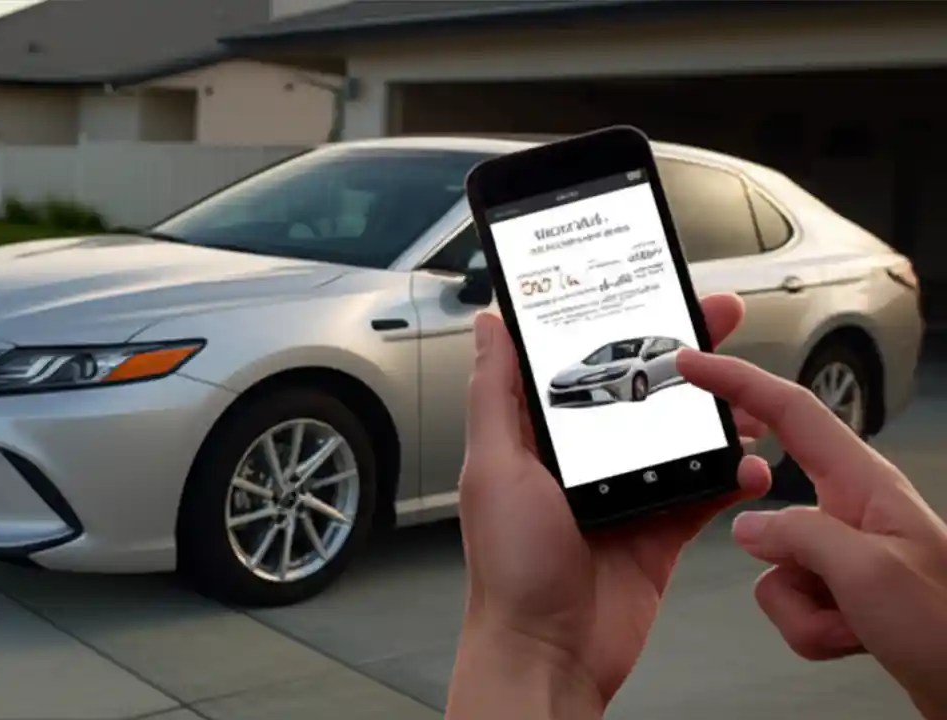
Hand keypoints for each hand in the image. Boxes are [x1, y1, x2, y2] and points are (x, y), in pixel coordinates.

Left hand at [447, 294, 771, 718]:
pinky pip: (703, 491)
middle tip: (723, 319)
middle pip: (641, 390)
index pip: (581, 362)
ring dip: (716, 413)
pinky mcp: (659, 530)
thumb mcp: (493, 467)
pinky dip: (730, 475)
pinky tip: (749, 463)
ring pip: (680, 435)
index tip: (650, 290)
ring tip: (747, 396)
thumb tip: (491, 324)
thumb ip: (495, 393)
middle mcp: (582, 459)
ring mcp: (624, 492)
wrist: (548, 653)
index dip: (617, 324)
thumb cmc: (509, 568)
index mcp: (538, 437)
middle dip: (684, 354)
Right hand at [679, 349, 946, 719]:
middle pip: (770, 510)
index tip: (694, 364)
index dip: (738, 381)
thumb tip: (750, 527)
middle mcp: (851, 512)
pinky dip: (809, 628)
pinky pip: (786, 600)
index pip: (790, 412)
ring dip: (803, 608)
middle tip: (820, 580)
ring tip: (856, 622)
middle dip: (778, 558)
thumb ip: (798, 536)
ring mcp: (843, 553)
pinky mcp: (838, 590)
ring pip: (772, 566)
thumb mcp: (868, 572)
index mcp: (864, 484)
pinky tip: (852, 635)